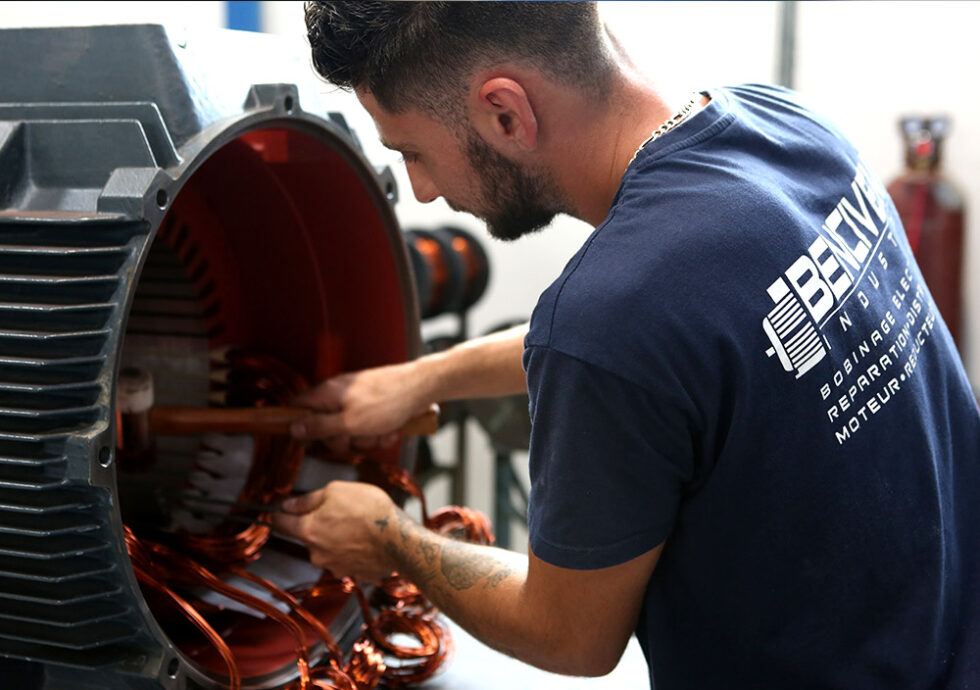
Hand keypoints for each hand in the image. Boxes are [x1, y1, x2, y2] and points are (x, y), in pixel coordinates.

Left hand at [271, 481, 396, 582]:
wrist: (399, 540)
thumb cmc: (370, 511)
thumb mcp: (337, 490)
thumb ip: (309, 499)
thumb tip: (290, 504)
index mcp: (308, 530)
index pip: (279, 524)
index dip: (277, 514)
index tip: (278, 510)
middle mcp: (316, 553)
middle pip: (306, 536)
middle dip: (317, 525)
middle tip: (338, 512)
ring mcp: (334, 567)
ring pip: (326, 549)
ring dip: (335, 539)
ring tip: (357, 526)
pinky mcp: (352, 574)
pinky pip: (345, 560)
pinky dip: (351, 551)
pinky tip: (365, 540)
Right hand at [289, 362, 431, 452]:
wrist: (421, 388)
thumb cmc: (387, 402)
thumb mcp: (349, 422)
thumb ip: (319, 426)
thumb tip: (293, 428)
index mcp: (327, 394)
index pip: (297, 408)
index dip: (300, 427)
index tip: (311, 442)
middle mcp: (338, 395)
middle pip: (326, 428)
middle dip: (345, 439)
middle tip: (358, 436)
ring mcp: (357, 401)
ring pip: (351, 432)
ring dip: (368, 438)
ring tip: (381, 431)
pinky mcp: (373, 407)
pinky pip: (370, 428)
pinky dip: (381, 433)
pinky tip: (392, 429)